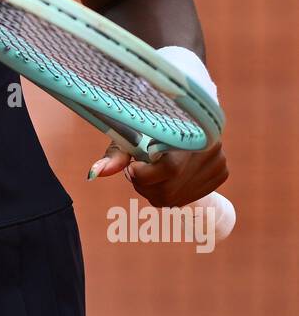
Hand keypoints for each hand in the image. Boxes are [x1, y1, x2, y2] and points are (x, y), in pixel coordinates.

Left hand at [87, 139, 228, 208]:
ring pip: (177, 197)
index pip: (168, 169)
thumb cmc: (148, 125)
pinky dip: (172, 191)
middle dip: (146, 185)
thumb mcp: (129, 134)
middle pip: (170, 189)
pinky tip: (169, 175)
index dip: (144, 174)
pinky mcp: (222, 173)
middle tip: (137, 170)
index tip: (132, 166)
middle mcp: (211, 146)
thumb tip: (94, 174)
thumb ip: (115, 155)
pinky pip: (187, 197)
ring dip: (157, 190)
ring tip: (152, 171)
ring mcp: (219, 161)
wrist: (180, 118)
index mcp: (190, 129)